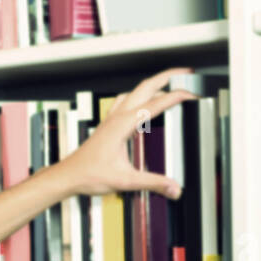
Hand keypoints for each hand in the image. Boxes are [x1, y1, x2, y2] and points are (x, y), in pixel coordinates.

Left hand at [57, 67, 198, 199]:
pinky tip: (141, 102)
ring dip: (152, 84)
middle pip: (145, 86)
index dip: (177, 97)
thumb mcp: (125, 181)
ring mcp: (111, 119)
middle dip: (167, 77)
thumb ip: (152, 183)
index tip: (192, 95)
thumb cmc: (88, 175)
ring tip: (167, 83)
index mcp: (123, 124)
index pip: (157, 103)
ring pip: (134, 91)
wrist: (68, 176)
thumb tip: (173, 187)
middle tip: (185, 72)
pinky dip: (137, 96)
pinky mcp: (107, 125)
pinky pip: (124, 101)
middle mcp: (117, 117)